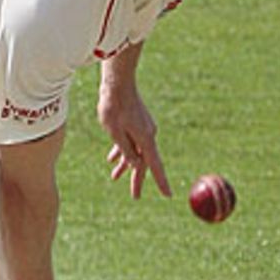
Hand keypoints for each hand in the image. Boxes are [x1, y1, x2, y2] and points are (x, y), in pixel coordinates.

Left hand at [99, 84, 170, 201]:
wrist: (118, 82)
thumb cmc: (114, 107)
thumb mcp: (116, 134)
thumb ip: (127, 152)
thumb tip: (137, 166)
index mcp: (145, 140)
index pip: (155, 166)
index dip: (161, 182)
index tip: (168, 195)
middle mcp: (148, 136)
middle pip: (144, 162)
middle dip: (137, 179)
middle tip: (135, 196)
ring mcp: (143, 128)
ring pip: (135, 151)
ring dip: (125, 164)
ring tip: (114, 177)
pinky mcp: (137, 123)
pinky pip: (131, 141)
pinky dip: (122, 150)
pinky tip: (112, 158)